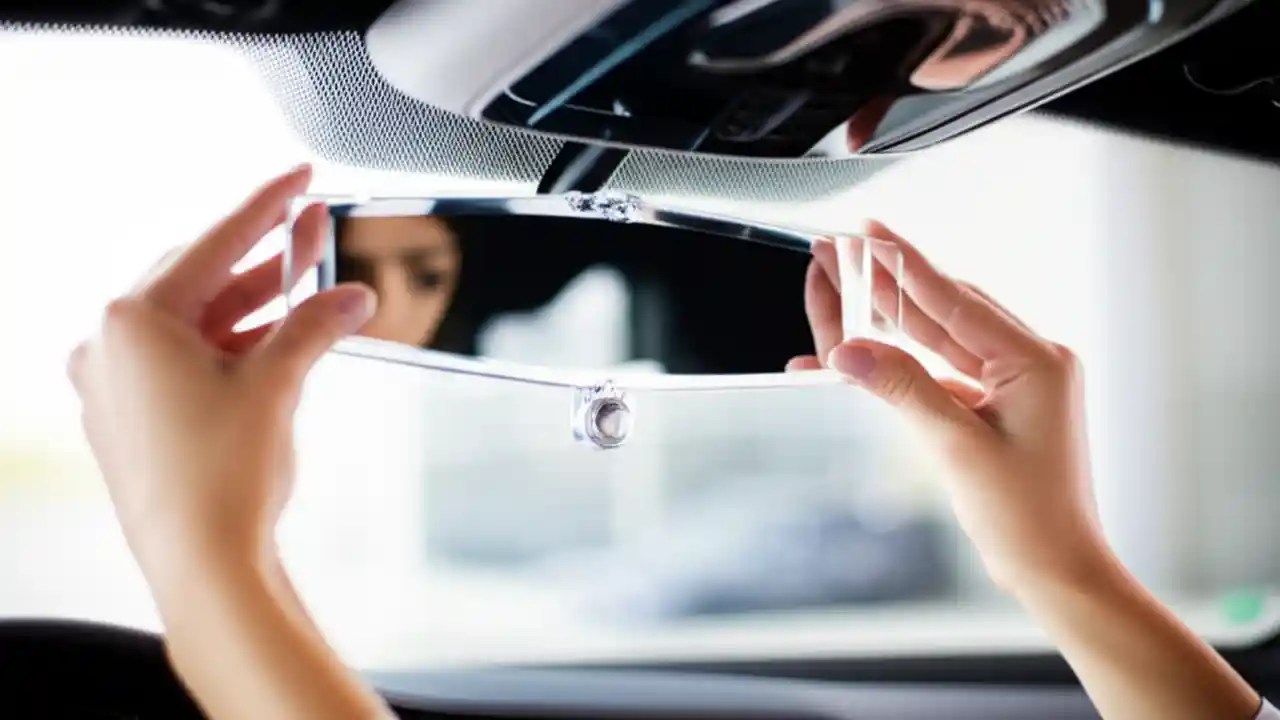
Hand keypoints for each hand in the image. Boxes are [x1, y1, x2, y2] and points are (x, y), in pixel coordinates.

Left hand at [68, 165, 374, 593]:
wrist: (200, 563)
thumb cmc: (219, 475)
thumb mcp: (277, 382)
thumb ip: (314, 326)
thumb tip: (350, 295)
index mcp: (132, 319)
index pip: (215, 242)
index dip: (268, 205)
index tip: (299, 177)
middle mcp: (109, 344)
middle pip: (201, 278)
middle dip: (264, 259)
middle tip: (312, 231)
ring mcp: (115, 383)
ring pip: (195, 322)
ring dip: (254, 306)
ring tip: (309, 290)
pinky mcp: (131, 418)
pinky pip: (184, 360)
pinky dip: (232, 346)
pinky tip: (277, 341)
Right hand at [792, 220, 1105, 593]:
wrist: (1057, 569)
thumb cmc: (1026, 516)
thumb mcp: (956, 447)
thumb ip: (901, 389)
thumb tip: (846, 351)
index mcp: (1035, 360)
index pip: (953, 300)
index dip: (902, 265)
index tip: (867, 233)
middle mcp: (1030, 361)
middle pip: (942, 310)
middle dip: (884, 285)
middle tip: (838, 253)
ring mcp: (1015, 383)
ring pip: (937, 338)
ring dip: (886, 320)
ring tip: (839, 291)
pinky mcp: (999, 405)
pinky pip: (941, 372)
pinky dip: (900, 366)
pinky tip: (858, 360)